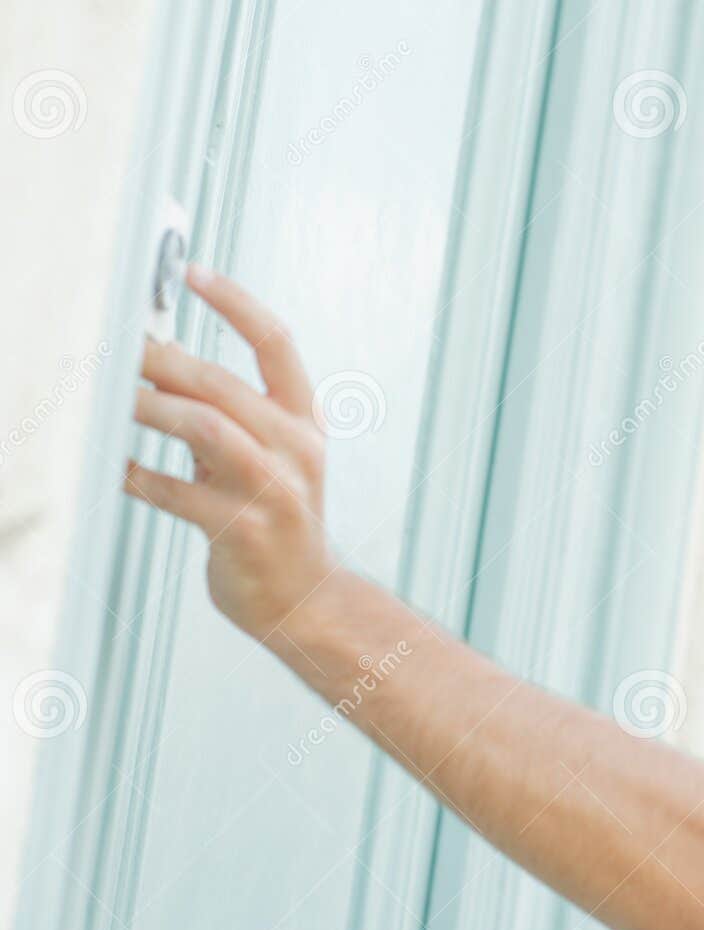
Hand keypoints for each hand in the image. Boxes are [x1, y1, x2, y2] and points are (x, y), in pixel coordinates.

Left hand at [126, 266, 339, 641]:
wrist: (306, 600)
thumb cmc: (276, 519)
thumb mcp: (270, 457)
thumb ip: (229, 414)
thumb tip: (156, 364)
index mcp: (304, 423)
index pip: (276, 343)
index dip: (233, 302)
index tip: (189, 273)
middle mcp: (296, 450)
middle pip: (222, 384)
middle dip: (161, 360)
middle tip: (119, 349)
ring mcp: (274, 491)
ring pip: (204, 429)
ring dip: (149, 409)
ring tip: (114, 401)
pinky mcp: (244, 530)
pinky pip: (176, 492)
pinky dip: (138, 476)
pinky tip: (118, 468)